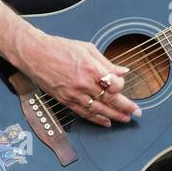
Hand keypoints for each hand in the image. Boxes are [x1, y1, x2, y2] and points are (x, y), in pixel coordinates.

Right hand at [17, 31, 138, 125]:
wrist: (35, 54)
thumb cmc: (59, 48)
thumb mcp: (87, 49)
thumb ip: (106, 62)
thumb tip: (123, 70)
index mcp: (91, 68)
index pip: (114, 83)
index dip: (122, 86)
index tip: (124, 85)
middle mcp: (83, 83)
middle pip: (109, 99)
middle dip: (125, 107)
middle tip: (137, 112)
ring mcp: (73, 94)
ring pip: (98, 109)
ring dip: (114, 116)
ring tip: (125, 119)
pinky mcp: (65, 100)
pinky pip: (83, 113)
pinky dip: (96, 119)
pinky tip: (106, 122)